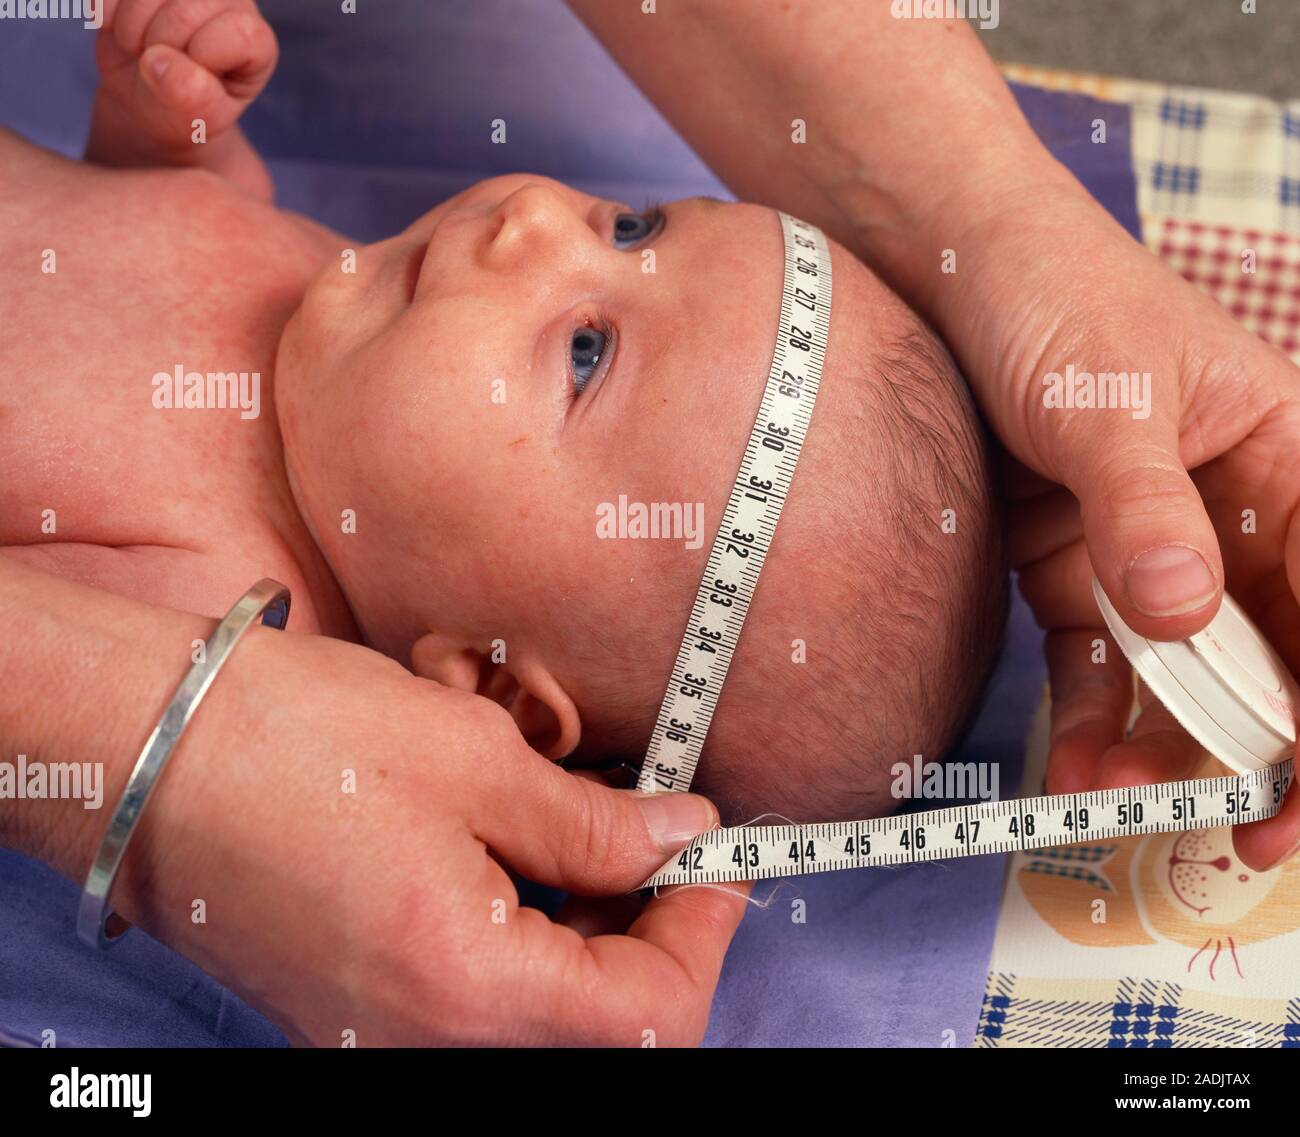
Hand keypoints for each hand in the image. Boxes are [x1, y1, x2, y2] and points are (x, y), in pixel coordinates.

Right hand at [86, 0, 276, 196]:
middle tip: (159, 67)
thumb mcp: (200, 118)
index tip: (194, 80)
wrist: (148, 98)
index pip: (238, 34)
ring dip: (130, 30)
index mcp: (256, 39)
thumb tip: (157, 61)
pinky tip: (120, 33)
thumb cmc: (185, 110)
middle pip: (185, 11)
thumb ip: (193, 97)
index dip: (203, 60)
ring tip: (141, 51)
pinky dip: (105, 14)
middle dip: (161, 48)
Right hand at [103, 626, 743, 1046]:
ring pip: (539, 1010)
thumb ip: (596, 826)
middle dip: (649, 929)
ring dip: (587, 924)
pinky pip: (475, 993)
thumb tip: (682, 840)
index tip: (717, 855)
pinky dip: (523, 930)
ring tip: (580, 821)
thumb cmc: (299, 743)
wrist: (145, 749)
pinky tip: (512, 842)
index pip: (649, 1022)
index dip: (704, 934)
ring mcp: (381, 1034)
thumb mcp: (478, 764)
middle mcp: (425, 1043)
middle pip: (598, 1026)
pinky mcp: (354, 1007)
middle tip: (656, 832)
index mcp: (469, 995)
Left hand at [934, 169, 1299, 870]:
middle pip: (1269, 654)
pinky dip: (1089, 716)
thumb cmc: (1053, 300)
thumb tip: (1185, 615)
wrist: (948, 274)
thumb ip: (1142, 509)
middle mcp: (1227, 517)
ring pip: (1178, 674)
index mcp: (1282, 463)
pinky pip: (1095, 661)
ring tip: (1117, 803)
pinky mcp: (1072, 568)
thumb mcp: (1105, 398)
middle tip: (1234, 831)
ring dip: (1159, 745)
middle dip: (1257, 745)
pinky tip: (1075, 768)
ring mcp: (1145, 549)